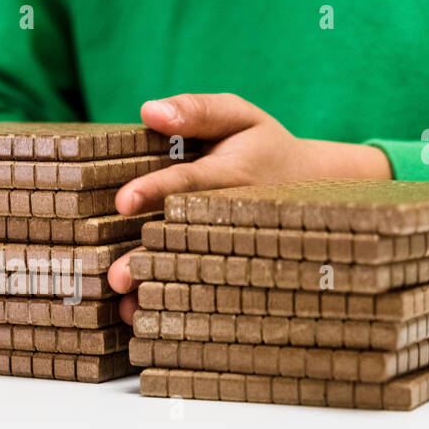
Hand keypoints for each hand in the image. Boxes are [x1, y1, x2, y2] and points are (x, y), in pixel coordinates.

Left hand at [107, 93, 391, 321]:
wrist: (311, 189)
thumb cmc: (262, 147)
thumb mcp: (239, 116)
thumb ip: (196, 110)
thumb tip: (148, 110)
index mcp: (229, 176)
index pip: (187, 182)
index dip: (156, 190)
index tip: (125, 200)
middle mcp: (228, 219)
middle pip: (184, 239)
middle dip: (150, 258)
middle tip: (117, 278)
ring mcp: (231, 249)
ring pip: (193, 272)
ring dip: (159, 292)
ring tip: (126, 308)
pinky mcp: (230, 268)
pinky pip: (203, 290)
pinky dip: (172, 308)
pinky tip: (139, 318)